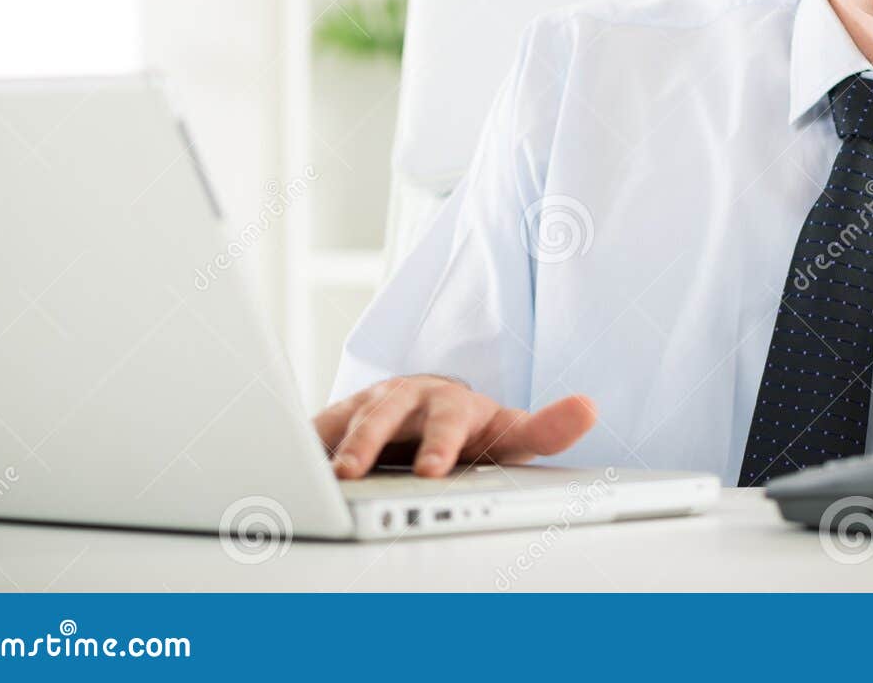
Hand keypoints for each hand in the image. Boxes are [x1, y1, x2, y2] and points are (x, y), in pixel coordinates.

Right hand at [314, 375, 597, 478]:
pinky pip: (314, 429)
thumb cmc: (469, 426)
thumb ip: (547, 427)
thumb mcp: (509, 432)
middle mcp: (408, 399)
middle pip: (388, 414)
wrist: (426, 404)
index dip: (441, 443)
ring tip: (328, 474)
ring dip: (337, 443)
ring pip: (348, 418)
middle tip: (360, 473)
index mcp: (453, 404)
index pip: (450, 420)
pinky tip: (283, 465)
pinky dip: (300, 443)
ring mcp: (370, 406)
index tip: (434, 470)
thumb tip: (589, 406)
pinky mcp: (335, 418)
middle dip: (370, 441)